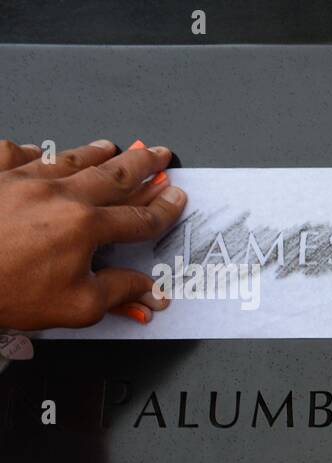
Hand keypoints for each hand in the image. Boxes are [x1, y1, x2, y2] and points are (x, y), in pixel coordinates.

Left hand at [0, 139, 187, 330]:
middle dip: (141, 164)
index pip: (137, 217)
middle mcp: (57, 195)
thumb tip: (147, 290)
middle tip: (157, 155)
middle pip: (112, 175)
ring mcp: (20, 180)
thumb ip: (118, 292)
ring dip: (95, 153)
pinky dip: (27, 152)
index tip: (175, 198)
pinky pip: (11, 153)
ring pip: (68, 159)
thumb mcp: (76, 306)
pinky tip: (33, 153)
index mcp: (84, 227)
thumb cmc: (5, 292)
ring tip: (112, 147)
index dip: (162, 209)